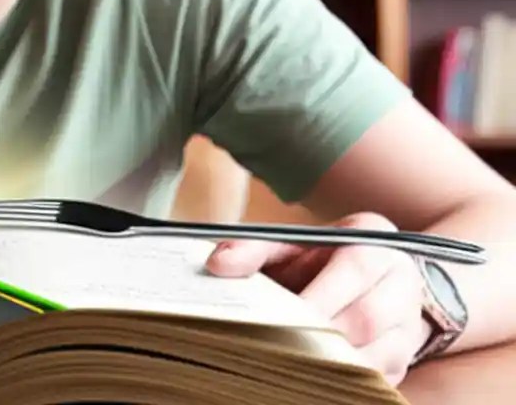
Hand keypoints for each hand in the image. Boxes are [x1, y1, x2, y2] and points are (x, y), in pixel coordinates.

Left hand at [204, 212, 429, 385]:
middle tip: (278, 347)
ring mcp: (407, 326)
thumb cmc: (316, 261)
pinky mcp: (403, 360)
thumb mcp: (287, 244)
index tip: (281, 317)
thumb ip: (252, 248)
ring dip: (332, 364)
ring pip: (378, 355)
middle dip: (320, 336)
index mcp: (375, 243)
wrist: (361, 280)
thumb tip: (218, 264)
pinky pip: (379, 380)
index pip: (355, 267)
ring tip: (288, 365)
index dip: (318, 296)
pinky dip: (343, 382)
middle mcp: (402, 283)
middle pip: (366, 318)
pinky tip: (308, 379)